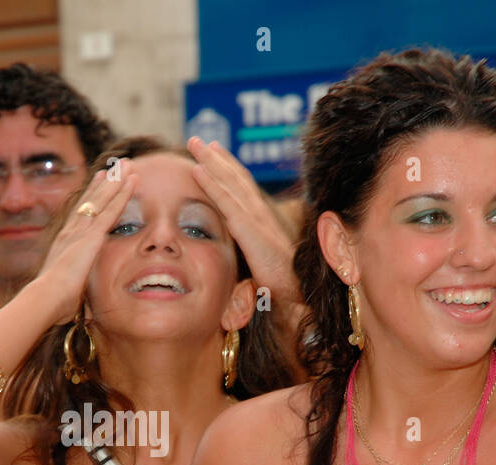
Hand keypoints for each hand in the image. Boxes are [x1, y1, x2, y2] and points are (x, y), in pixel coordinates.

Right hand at [35, 161, 136, 322]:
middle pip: (90, 200)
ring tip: (127, 165)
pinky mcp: (92, 236)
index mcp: (64, 244)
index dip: (91, 198)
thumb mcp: (65, 295)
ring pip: (102, 199)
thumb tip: (76, 309)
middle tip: (115, 167)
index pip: (81, 215)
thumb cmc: (52, 304)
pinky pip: (111, 209)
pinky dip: (122, 193)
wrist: (45, 299)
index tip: (100, 183)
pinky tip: (133, 181)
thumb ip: (73, 293)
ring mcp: (81, 232)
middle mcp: (70, 232)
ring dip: (116, 181)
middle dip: (104, 183)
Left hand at [186, 137, 304, 321]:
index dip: (228, 168)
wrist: (300, 293)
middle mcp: (260, 213)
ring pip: (230, 182)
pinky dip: (211, 183)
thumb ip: (252, 251)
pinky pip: (226, 202)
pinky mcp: (250, 230)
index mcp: (262, 219)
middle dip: (216, 157)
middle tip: (198, 140)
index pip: (243, 187)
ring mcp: (256, 219)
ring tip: (194, 143)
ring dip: (210, 161)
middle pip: (236, 177)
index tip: (213, 152)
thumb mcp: (262, 262)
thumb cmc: (284, 284)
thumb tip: (243, 254)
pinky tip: (196, 170)